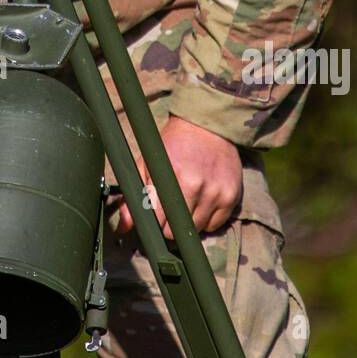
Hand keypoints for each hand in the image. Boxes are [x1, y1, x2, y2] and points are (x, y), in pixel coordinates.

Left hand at [112, 116, 242, 239]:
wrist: (207, 127)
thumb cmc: (173, 145)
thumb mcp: (148, 163)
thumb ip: (135, 196)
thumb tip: (124, 226)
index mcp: (170, 176)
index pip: (159, 221)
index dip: (154, 224)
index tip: (153, 218)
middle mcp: (195, 186)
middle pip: (177, 231)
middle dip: (170, 226)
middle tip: (169, 210)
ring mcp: (216, 192)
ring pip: (196, 230)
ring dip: (188, 224)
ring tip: (185, 203)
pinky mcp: (232, 196)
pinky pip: (216, 225)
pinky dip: (207, 220)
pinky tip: (201, 202)